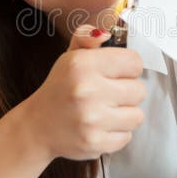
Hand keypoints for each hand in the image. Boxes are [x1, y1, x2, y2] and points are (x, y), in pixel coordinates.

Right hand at [17, 24, 146, 160]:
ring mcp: (92, 119)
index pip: (134, 62)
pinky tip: (101, 126)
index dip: (129, 67)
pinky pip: (127, 137)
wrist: (37, 127)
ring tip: (106, 111)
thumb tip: (104, 34)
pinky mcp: (95, 142)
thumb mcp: (70, 56)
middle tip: (109, 94)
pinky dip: (117, 133)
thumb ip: (87, 36)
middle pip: (139, 90)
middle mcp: (87, 90)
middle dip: (127, 92)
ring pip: (137, 115)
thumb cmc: (60, 88)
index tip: (119, 73)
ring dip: (125, 114)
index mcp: (82, 64)